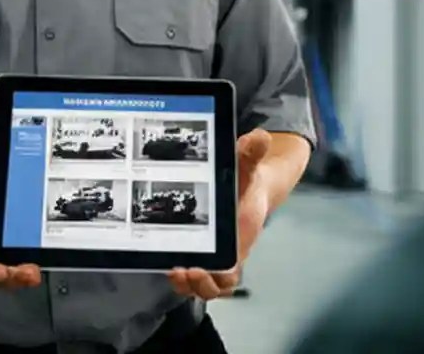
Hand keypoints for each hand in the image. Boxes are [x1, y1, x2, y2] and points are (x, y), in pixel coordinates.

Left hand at [169, 128, 271, 299]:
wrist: (251, 183)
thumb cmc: (248, 178)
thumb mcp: (249, 163)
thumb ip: (252, 153)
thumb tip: (259, 137)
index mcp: (241, 237)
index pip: (231, 271)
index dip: (214, 277)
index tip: (196, 269)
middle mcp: (228, 251)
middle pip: (214, 285)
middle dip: (197, 285)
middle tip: (180, 271)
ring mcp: (214, 253)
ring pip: (202, 284)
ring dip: (186, 284)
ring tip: (171, 270)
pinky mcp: (201, 249)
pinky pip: (191, 271)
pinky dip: (179, 272)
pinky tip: (164, 259)